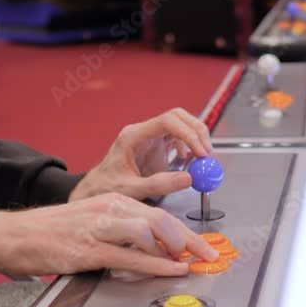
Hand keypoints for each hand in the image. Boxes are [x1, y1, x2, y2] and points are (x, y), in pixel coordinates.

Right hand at [0, 193, 218, 276]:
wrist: (17, 235)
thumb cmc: (54, 231)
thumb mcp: (94, 222)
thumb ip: (124, 233)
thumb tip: (155, 250)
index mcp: (115, 202)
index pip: (161, 216)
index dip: (188, 233)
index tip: (205, 247)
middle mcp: (111, 210)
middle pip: (163, 221)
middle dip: (191, 240)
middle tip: (208, 256)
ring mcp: (100, 229)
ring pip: (149, 232)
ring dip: (174, 249)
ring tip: (186, 263)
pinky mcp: (89, 250)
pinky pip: (130, 257)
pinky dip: (155, 264)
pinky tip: (170, 269)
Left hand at [69, 108, 212, 201]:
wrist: (97, 189)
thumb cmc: (108, 187)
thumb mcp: (132, 189)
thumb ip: (158, 185)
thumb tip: (188, 178)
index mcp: (133, 136)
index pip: (167, 122)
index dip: (188, 134)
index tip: (200, 152)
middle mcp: (143, 132)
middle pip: (177, 117)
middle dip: (196, 131)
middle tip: (207, 152)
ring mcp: (150, 138)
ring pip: (180, 124)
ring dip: (195, 137)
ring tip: (202, 157)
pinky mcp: (156, 146)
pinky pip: (178, 138)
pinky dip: (189, 146)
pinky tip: (188, 160)